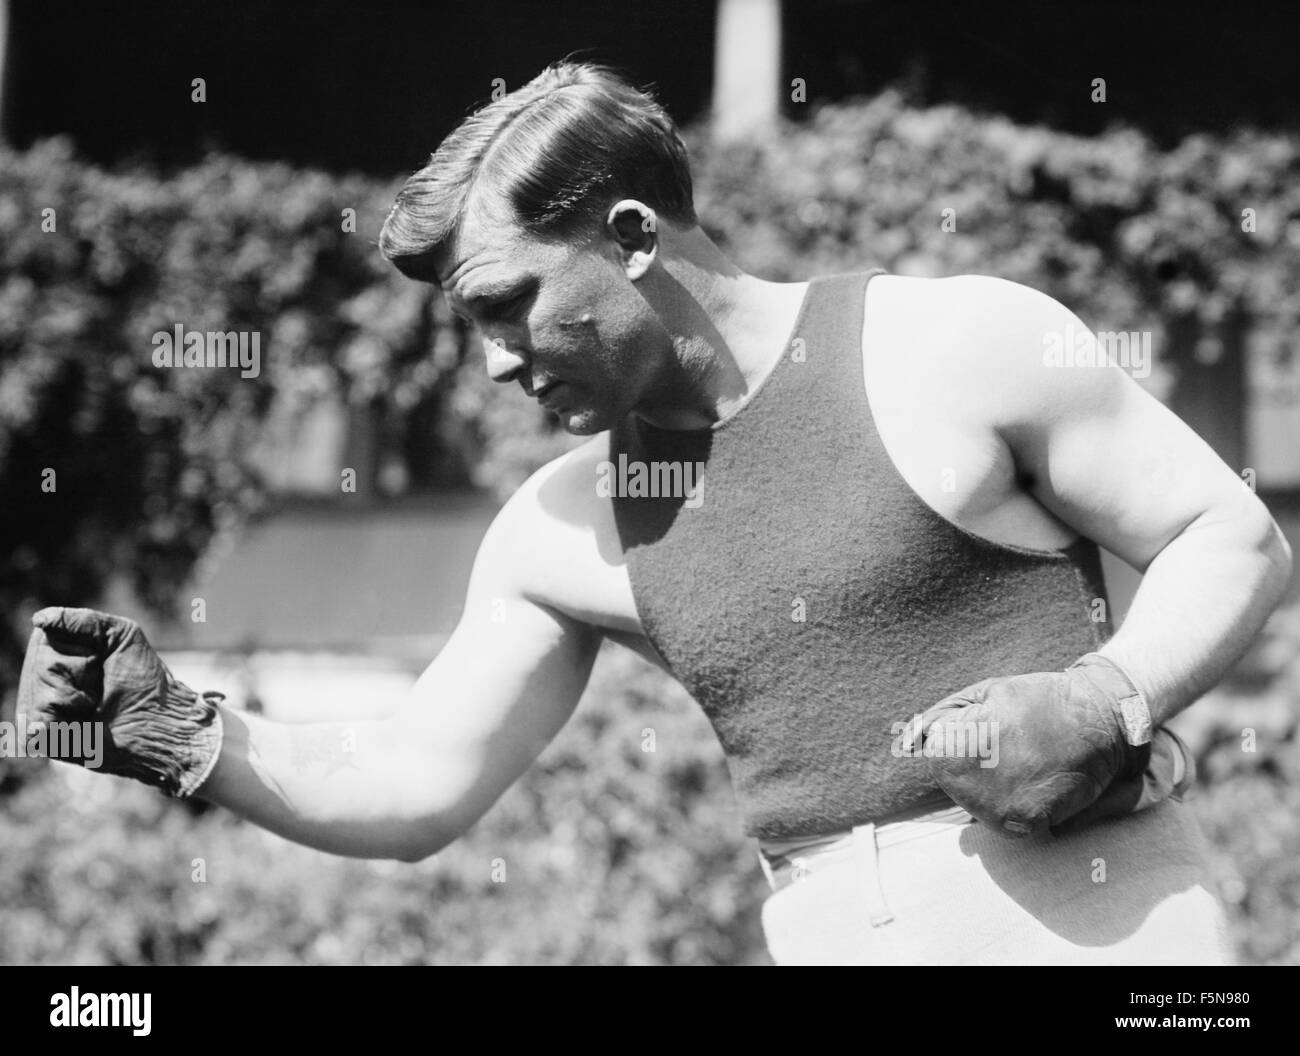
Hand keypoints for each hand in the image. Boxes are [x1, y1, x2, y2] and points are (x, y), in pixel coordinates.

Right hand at [17, 607, 223, 797]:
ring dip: (75, 698)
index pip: (45, 639)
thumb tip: (40, 620)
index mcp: (59, 654)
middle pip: (41, 665)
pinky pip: (39, 723)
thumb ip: (83, 621)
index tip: (101, 659)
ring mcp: (41, 710)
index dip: (79, 648)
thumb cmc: (144, 677)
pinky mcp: (45, 739)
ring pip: (38, 694)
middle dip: (80, 672)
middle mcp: (43, 681)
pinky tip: (85, 723)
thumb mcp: (121, 635)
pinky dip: (66, 722)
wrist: (159, 720)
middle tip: (100, 685)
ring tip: (93, 706)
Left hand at [919, 653, 1169, 836]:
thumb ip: (938, 719)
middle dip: (973, 762)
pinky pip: (1004, 820)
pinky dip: (1016, 802)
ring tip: (1024, 760)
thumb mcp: (983, 694)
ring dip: (993, 785)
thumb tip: (907, 744)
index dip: (961, 736)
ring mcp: (999, 810)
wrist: (1101, 721)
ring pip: (976, 803)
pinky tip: (1035, 780)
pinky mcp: (1027, 826)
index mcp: (955, 749)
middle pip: (952, 781)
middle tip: (1010, 745)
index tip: (990, 725)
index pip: (934, 753)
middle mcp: (971, 786)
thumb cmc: (1037, 702)